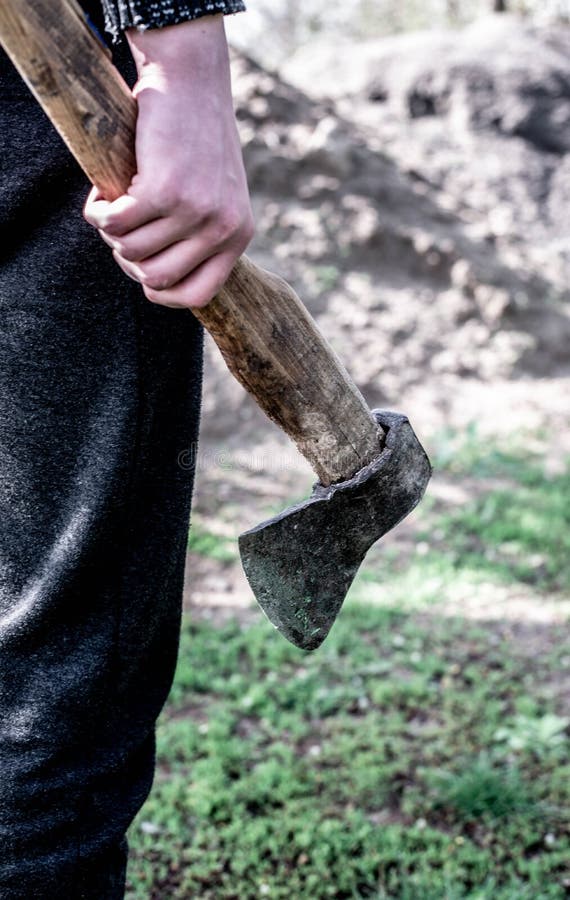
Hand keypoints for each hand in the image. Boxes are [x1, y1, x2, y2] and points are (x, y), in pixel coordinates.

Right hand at [84, 16, 253, 307]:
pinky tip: (102, 190)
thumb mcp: (214, 194)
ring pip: (130, 251)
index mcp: (238, 236)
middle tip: (121, 224)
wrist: (190, 80)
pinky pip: (115, 224)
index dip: (162, 292)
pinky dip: (98, 209)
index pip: (198, 296)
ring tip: (112, 200)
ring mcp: (195, 212)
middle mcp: (222, 229)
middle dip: (127, 257)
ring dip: (110, 229)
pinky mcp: (164, 190)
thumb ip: (198, 235)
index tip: (143, 273)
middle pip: (154, 278)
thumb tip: (154, 280)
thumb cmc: (195, 138)